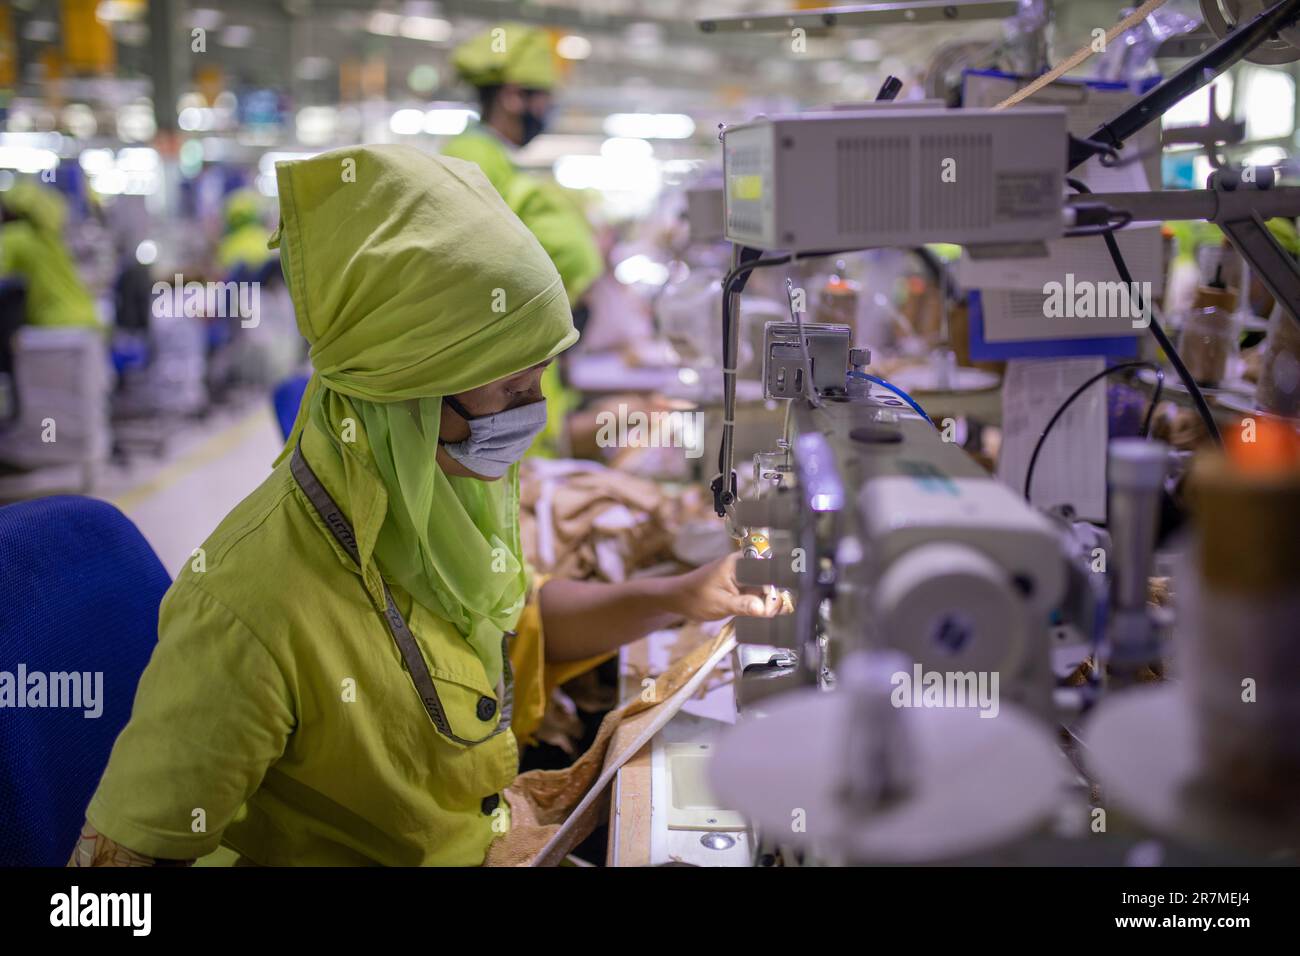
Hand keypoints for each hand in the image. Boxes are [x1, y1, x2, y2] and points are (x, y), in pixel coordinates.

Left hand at [668, 552, 784, 622]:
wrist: (680, 598)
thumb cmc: (694, 597)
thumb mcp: (719, 603)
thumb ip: (742, 605)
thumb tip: (763, 609)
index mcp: (738, 563)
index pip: (767, 571)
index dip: (773, 589)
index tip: (769, 607)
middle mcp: (745, 565)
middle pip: (771, 579)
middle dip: (773, 597)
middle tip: (767, 614)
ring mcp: (745, 575)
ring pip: (768, 587)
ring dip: (768, 602)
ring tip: (763, 616)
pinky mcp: (744, 585)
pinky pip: (760, 593)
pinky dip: (761, 604)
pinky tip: (759, 615)